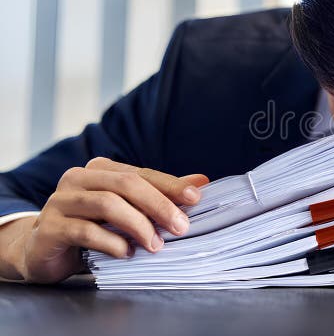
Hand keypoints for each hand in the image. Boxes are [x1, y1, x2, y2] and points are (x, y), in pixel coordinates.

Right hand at [7, 157, 207, 282]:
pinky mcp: (49, 227)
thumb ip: (160, 195)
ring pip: (107, 204)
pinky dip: (112, 243)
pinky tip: (127, 253)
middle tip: (180, 227)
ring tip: (155, 245)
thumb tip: (201, 181)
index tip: (195, 198)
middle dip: (158, 205)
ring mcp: (60, 201)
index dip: (170, 185)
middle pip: (126, 184)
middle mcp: (78, 178)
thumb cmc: (91, 226)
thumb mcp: (127, 210)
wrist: (42, 249)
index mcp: (100, 169)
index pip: (141, 173)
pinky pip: (86, 231)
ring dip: (138, 225)